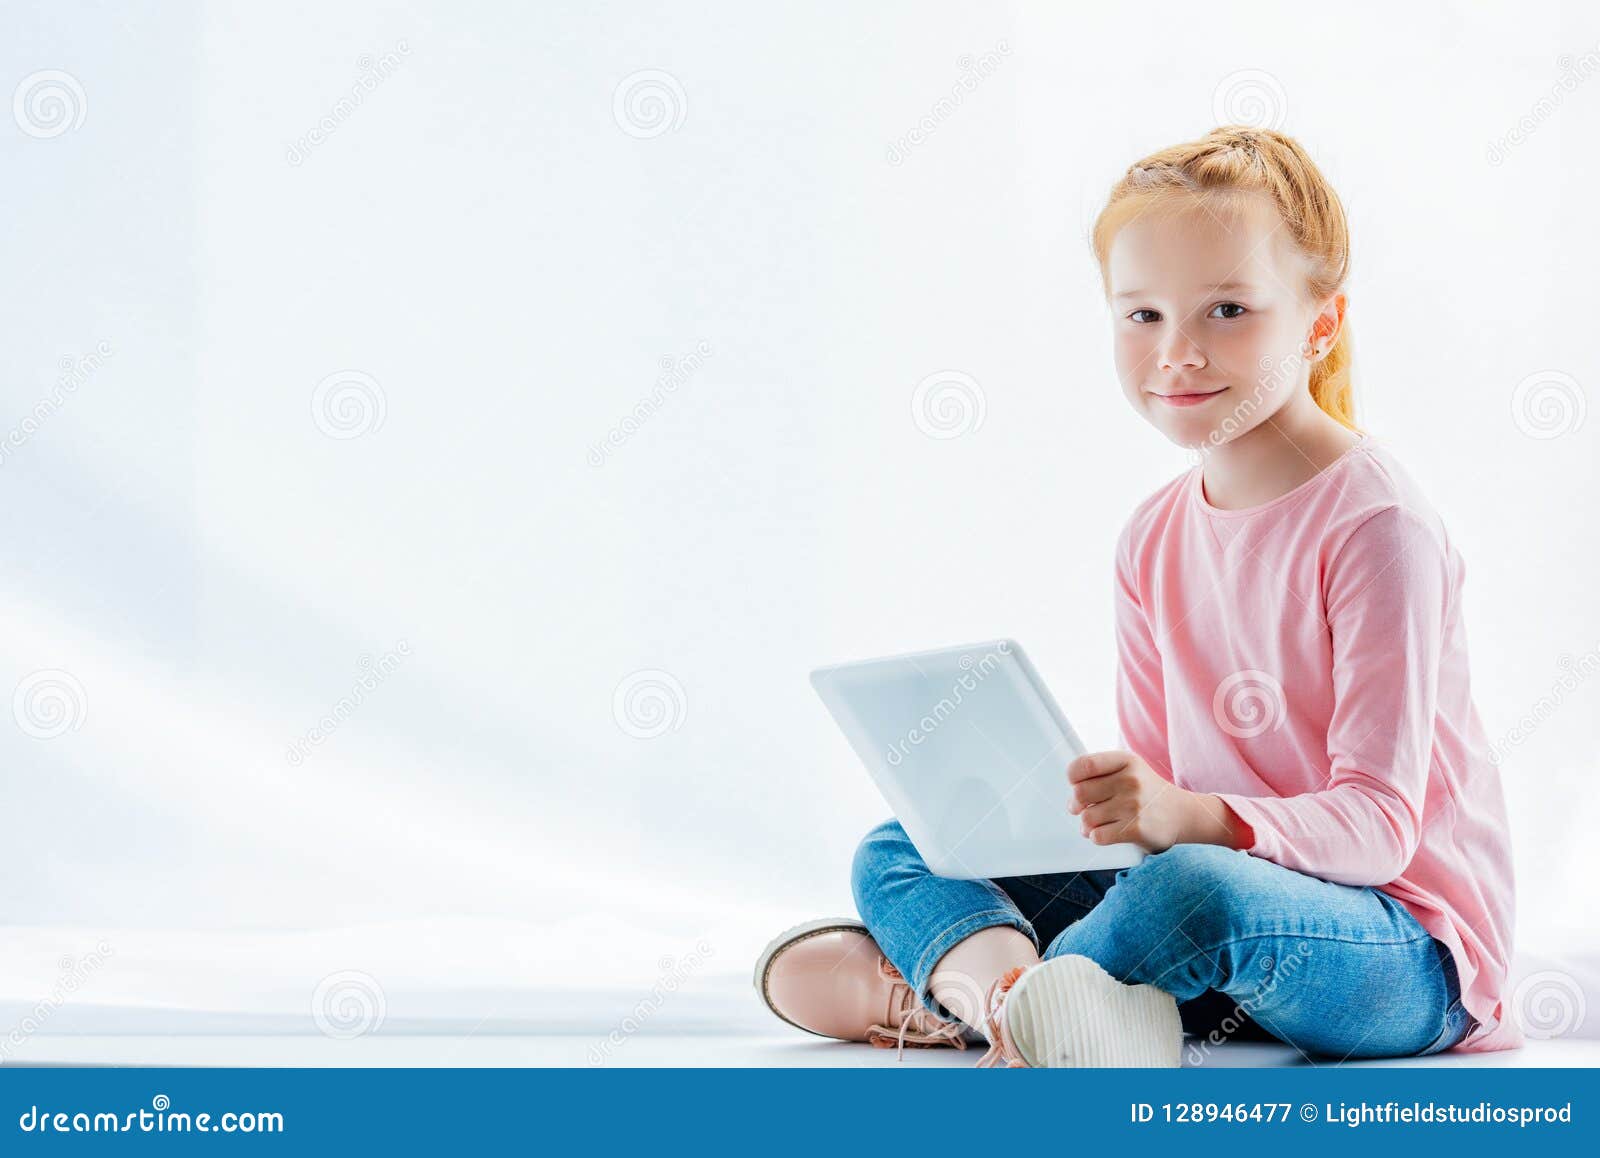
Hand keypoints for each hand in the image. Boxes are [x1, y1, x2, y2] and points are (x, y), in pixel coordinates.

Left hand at [1066, 750, 1250, 852]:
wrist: (1183, 814)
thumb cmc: (1147, 792)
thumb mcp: (1129, 770)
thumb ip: (1100, 772)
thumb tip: (1070, 793)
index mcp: (1126, 761)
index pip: (1083, 765)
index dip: (1073, 777)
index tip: (1077, 784)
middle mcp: (1131, 781)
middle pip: (1079, 794)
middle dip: (1077, 804)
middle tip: (1084, 808)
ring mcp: (1134, 806)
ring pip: (1087, 818)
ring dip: (1087, 824)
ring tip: (1098, 822)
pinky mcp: (1136, 829)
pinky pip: (1098, 836)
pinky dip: (1097, 837)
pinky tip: (1106, 832)